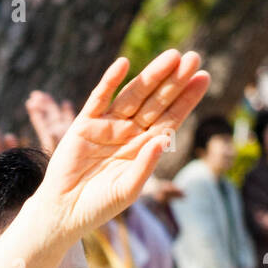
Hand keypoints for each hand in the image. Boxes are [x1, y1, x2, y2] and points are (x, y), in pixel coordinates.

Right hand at [33, 50, 208, 240]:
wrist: (64, 211)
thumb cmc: (99, 205)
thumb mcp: (128, 189)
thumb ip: (145, 165)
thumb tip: (164, 140)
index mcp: (144, 147)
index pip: (170, 119)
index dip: (186, 99)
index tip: (204, 78)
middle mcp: (129, 132)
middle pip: (155, 102)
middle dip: (174, 81)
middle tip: (194, 58)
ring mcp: (107, 126)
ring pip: (132, 95)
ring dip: (151, 76)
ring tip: (172, 56)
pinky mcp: (84, 124)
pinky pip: (99, 98)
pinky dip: (109, 82)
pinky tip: (123, 65)